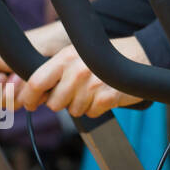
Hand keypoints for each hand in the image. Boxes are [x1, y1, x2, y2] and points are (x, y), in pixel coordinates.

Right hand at [0, 19, 72, 106]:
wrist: (60, 44)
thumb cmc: (27, 43)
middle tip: (2, 76)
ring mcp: (11, 87)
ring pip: (3, 105)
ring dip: (11, 91)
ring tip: (18, 76)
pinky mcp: (29, 93)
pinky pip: (22, 104)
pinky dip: (26, 94)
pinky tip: (30, 81)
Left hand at [12, 37, 146, 118]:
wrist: (140, 55)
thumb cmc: (103, 57)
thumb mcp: (76, 55)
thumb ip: (55, 71)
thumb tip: (32, 94)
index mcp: (67, 57)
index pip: (36, 82)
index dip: (29, 97)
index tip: (30, 103)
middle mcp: (79, 70)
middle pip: (54, 103)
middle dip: (61, 102)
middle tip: (73, 93)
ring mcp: (94, 84)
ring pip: (73, 110)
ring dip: (81, 105)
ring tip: (92, 90)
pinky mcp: (108, 97)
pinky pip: (91, 113)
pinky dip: (96, 108)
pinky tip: (103, 94)